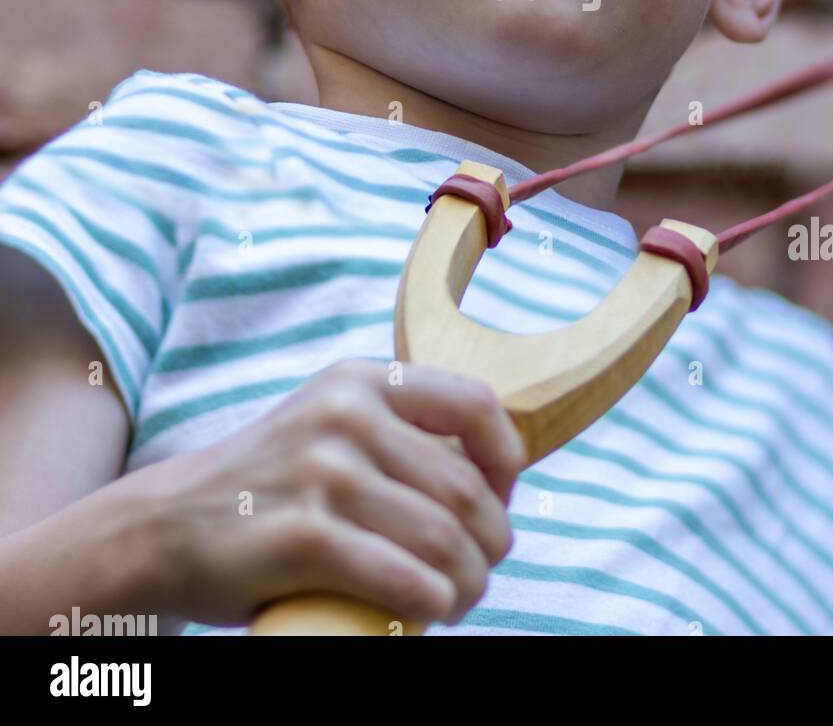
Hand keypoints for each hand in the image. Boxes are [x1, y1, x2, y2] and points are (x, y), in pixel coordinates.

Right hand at [119, 358, 523, 629]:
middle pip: (464, 486)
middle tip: (486, 567)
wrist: (165, 524)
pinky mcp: (302, 536)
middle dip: (493, 539)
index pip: (476, 403)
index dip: (507, 459)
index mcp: (362, 380)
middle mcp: (345, 415)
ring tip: (464, 598)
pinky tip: (436, 612)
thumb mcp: (331, 423)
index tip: (501, 499)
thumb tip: (495, 471)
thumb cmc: (271, 482)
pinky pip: (401, 576)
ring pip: (442, 536)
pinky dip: (434, 602)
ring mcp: (322, 473)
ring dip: (471, 580)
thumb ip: (399, 429)